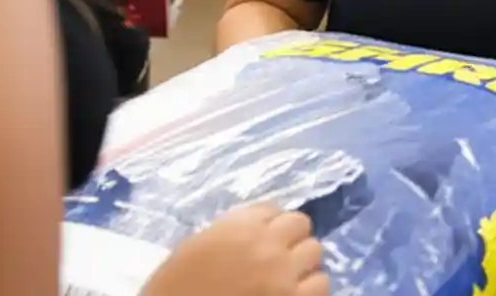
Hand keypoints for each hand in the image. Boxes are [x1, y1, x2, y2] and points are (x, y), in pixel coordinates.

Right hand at [141, 203, 328, 295]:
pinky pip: (321, 284)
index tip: (262, 236)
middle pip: (299, 224)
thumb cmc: (174, 289)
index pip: (272, 209)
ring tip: (288, 276)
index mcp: (237, 228)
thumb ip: (229, 234)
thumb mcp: (194, 249)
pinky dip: (310, 288)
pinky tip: (295, 294)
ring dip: (302, 262)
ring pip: (315, 251)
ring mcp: (285, 274)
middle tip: (278, 256)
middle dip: (290, 238)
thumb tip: (254, 231)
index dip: (268, 223)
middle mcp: (267, 244)